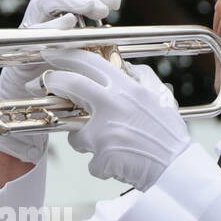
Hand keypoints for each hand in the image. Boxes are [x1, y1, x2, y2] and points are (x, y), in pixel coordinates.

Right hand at [0, 0, 121, 164]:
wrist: (23, 101)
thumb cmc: (55, 82)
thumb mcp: (79, 61)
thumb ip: (93, 46)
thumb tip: (118, 38)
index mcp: (58, 19)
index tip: (116, 2)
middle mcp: (42, 19)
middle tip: (102, 6)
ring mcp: (29, 30)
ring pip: (43, 3)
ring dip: (67, 1)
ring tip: (89, 7)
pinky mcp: (19, 44)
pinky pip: (33, 29)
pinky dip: (51, 24)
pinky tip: (69, 23)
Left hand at [39, 49, 190, 190]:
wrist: (176, 167)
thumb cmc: (168, 134)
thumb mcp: (159, 96)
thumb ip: (141, 77)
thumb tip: (124, 66)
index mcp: (126, 88)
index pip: (89, 62)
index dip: (65, 55)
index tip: (52, 53)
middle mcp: (112, 105)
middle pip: (70, 84)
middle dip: (53, 81)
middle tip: (45, 83)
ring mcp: (104, 131)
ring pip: (76, 133)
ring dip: (87, 140)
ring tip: (113, 145)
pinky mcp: (102, 156)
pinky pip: (91, 160)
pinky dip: (102, 164)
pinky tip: (120, 162)